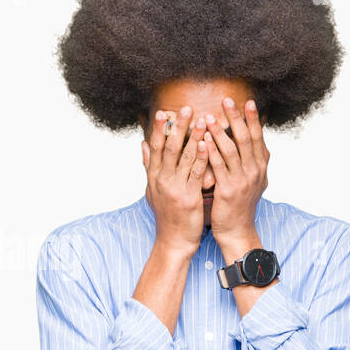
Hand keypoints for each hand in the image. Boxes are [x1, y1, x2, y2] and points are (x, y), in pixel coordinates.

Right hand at [141, 106, 208, 253]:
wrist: (173, 241)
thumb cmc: (168, 216)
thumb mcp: (153, 190)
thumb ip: (149, 166)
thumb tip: (142, 144)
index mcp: (154, 176)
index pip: (155, 147)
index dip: (159, 129)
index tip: (163, 112)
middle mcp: (161, 179)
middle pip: (168, 147)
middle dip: (177, 127)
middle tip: (187, 108)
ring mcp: (174, 188)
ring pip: (182, 158)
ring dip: (192, 137)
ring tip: (202, 120)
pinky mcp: (188, 197)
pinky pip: (195, 174)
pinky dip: (200, 157)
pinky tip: (207, 144)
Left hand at [201, 95, 269, 251]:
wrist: (237, 230)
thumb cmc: (240, 204)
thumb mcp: (254, 181)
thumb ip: (254, 162)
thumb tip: (260, 143)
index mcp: (260, 167)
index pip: (258, 137)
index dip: (253, 119)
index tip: (247, 102)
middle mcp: (255, 172)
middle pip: (246, 139)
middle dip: (237, 118)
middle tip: (227, 100)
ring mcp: (243, 181)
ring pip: (232, 150)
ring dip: (219, 132)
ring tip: (208, 116)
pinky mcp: (228, 190)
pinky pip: (218, 166)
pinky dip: (210, 152)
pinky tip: (202, 140)